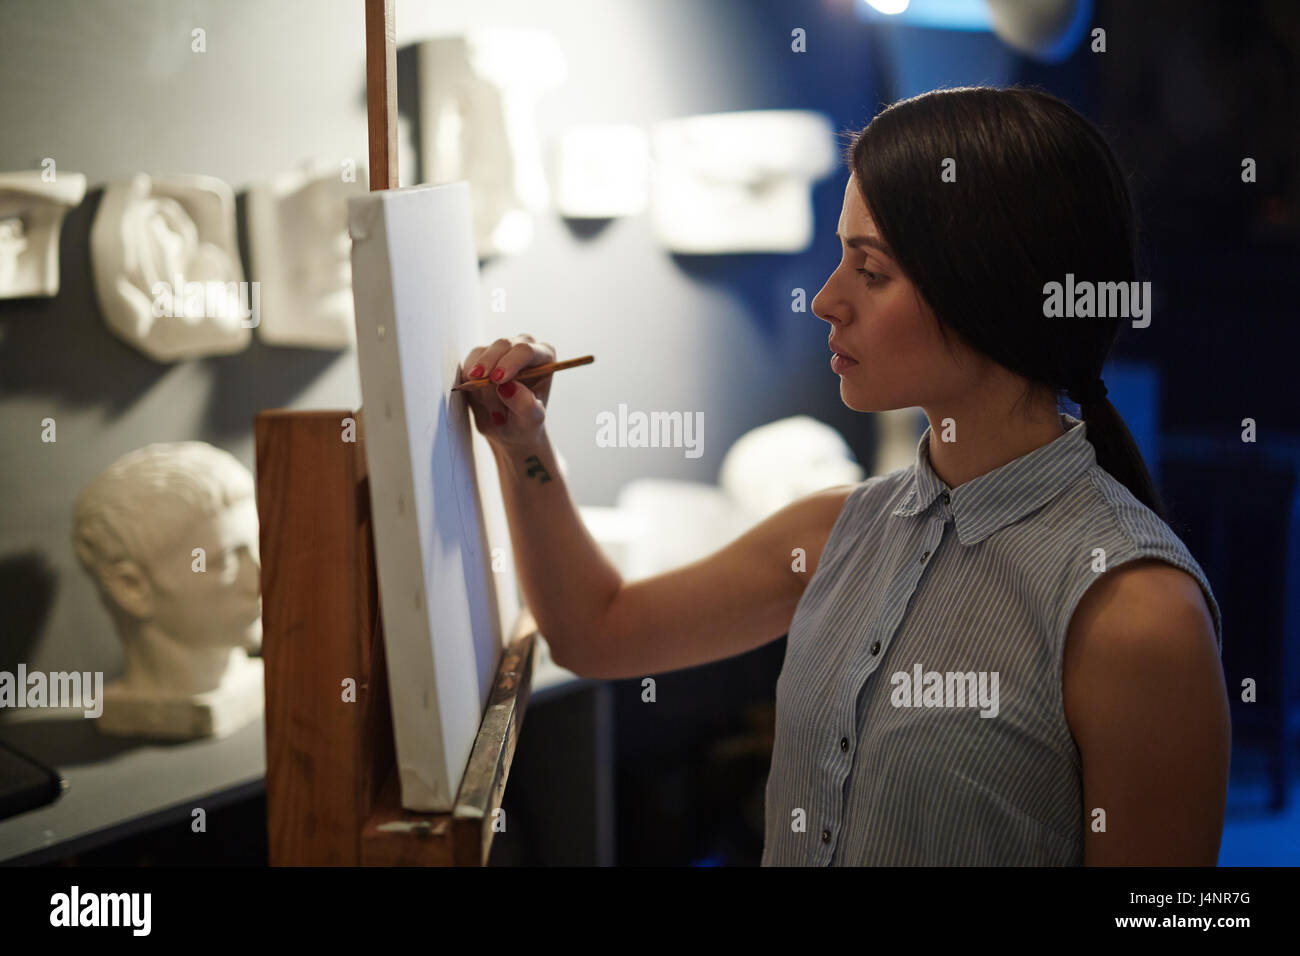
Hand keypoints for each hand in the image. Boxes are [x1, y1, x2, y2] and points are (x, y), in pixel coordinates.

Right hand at [459, 334, 555, 449]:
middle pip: (503, 345)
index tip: (496, 380)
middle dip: (490, 369)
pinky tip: (480, 399)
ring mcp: (501, 350)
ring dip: (480, 382)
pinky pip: (469, 363)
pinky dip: (470, 382)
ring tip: (492, 408)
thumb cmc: (524, 424)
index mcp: (545, 357)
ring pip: (482, 354)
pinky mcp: (481, 357)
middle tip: (482, 391)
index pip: (526, 351)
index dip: (510, 362)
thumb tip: (508, 387)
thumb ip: (525, 405)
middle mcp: (524, 348)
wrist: (507, 430)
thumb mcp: (529, 422)